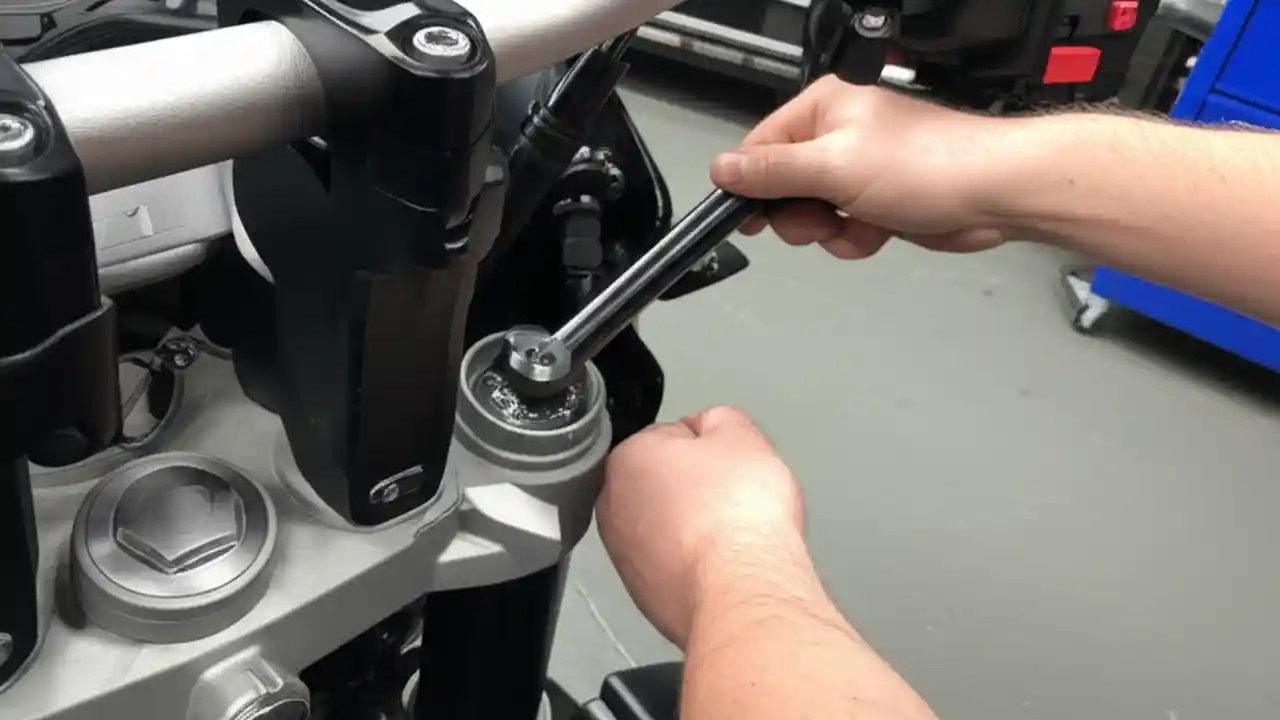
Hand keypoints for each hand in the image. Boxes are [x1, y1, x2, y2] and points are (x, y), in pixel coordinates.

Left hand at [596, 406, 804, 648]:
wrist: (741, 589)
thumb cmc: (737, 511)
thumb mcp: (740, 435)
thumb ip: (719, 420)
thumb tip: (710, 428)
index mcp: (626, 459)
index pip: (671, 437)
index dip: (708, 447)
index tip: (730, 464)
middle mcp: (613, 508)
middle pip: (664, 486)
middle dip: (696, 489)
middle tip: (733, 499)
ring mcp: (625, 558)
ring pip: (668, 529)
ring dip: (694, 530)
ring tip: (731, 537)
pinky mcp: (644, 596)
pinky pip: (675, 567)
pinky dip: (696, 566)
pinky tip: (723, 567)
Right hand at [711, 76, 1011, 258]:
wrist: (993, 193)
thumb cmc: (926, 165)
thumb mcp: (834, 167)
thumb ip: (773, 171)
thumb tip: (721, 168)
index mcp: (826, 108)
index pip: (762, 146)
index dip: (751, 185)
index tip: (748, 218)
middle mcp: (840, 134)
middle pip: (784, 185)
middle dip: (799, 213)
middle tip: (821, 219)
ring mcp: (860, 169)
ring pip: (813, 212)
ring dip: (829, 229)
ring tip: (857, 222)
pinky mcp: (879, 200)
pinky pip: (843, 227)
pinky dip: (854, 237)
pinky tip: (878, 231)